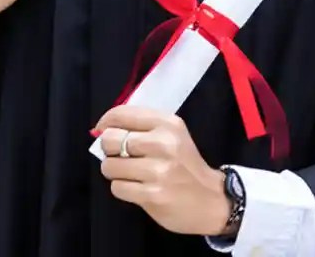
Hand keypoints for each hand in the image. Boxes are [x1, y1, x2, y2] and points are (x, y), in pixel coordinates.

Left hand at [94, 106, 231, 236]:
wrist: (212, 200)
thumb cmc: (185, 165)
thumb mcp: (172, 136)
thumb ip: (142, 128)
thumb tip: (102, 129)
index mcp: (168, 123)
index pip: (122, 114)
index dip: (106, 122)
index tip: (102, 130)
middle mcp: (163, 143)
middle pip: (111, 140)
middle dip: (109, 150)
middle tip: (121, 157)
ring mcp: (158, 170)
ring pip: (110, 166)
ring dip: (115, 172)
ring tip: (131, 175)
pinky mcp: (153, 195)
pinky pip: (117, 188)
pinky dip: (122, 189)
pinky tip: (138, 188)